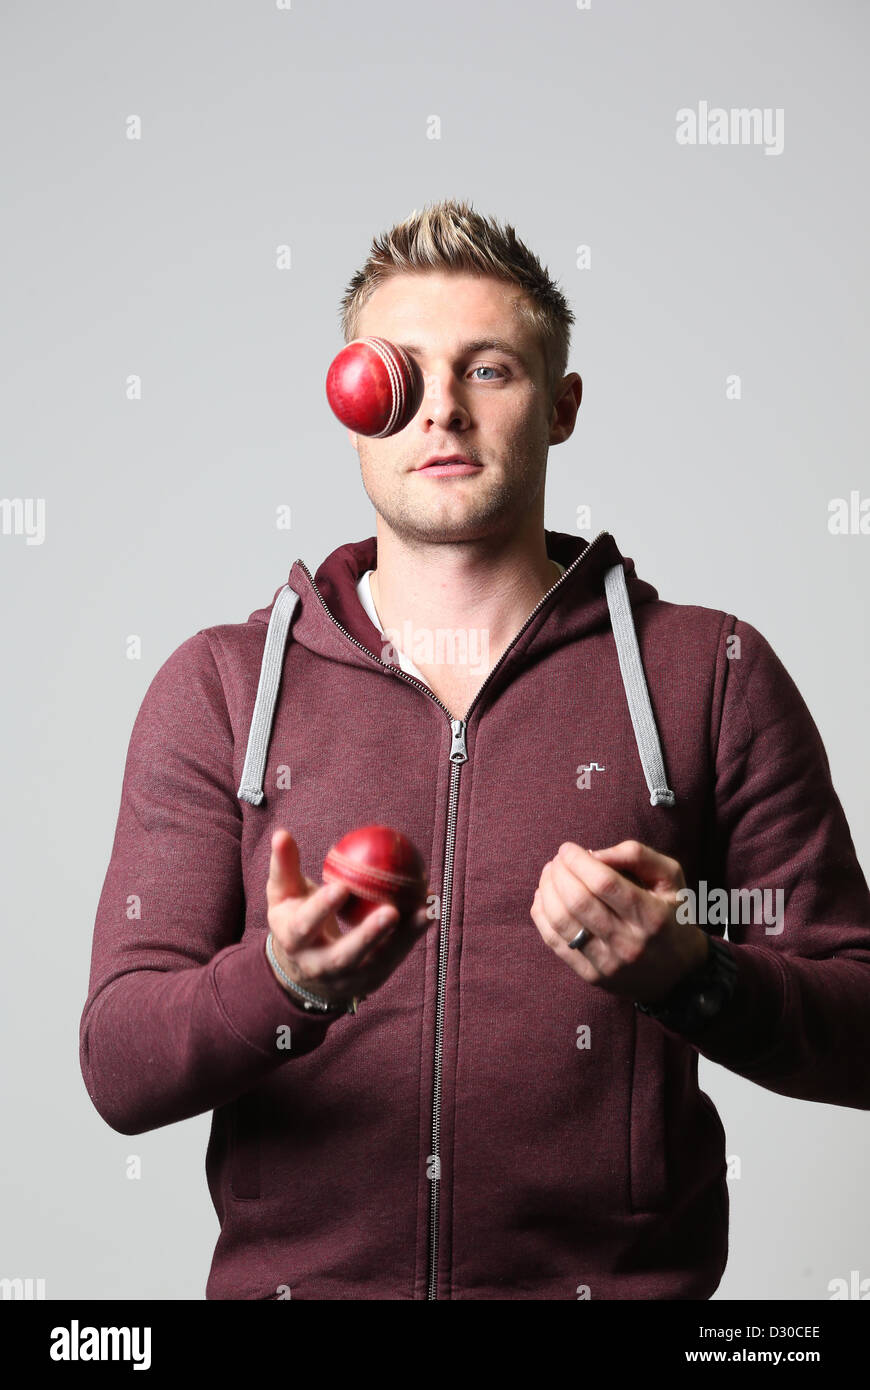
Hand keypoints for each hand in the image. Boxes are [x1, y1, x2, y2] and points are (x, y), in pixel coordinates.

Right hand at [266, 829, 431, 1009]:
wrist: (304, 970)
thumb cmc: (295, 917)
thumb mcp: (284, 894)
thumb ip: (284, 866)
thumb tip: (282, 834)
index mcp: (293, 942)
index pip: (305, 927)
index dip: (321, 909)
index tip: (341, 886)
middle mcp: (318, 966)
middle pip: (344, 956)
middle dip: (368, 936)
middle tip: (392, 911)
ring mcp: (347, 979)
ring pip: (377, 960)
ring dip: (404, 937)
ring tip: (425, 910)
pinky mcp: (371, 981)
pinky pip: (394, 956)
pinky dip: (413, 935)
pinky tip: (430, 910)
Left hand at [530, 839, 708, 1004]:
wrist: (679, 974)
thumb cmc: (671, 915)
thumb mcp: (670, 878)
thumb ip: (637, 855)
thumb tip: (594, 854)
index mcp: (652, 915)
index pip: (604, 883)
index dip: (578, 861)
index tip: (568, 848)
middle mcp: (630, 942)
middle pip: (578, 901)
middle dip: (559, 873)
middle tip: (557, 860)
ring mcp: (609, 963)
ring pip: (562, 921)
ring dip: (547, 890)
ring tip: (549, 873)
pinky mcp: (592, 975)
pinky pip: (555, 942)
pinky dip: (542, 915)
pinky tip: (543, 897)